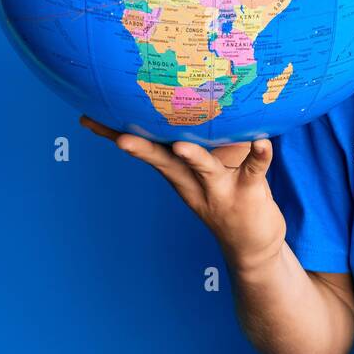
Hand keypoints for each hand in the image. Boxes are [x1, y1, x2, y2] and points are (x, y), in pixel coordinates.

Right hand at [80, 115, 286, 271]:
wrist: (253, 248)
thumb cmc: (228, 198)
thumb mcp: (203, 174)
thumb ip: (195, 144)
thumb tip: (191, 105)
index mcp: (179, 175)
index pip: (147, 151)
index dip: (118, 136)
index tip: (89, 118)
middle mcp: (194, 182)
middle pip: (165, 163)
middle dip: (143, 150)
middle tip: (120, 139)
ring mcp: (221, 188)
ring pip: (205, 169)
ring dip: (193, 158)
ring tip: (182, 146)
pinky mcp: (249, 192)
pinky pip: (255, 170)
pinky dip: (259, 155)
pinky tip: (264, 141)